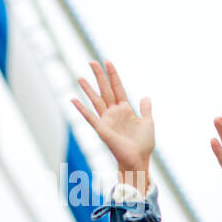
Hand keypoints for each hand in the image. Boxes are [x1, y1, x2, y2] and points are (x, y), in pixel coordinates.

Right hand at [71, 61, 153, 190]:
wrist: (139, 159)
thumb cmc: (143, 144)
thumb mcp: (148, 123)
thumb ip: (145, 109)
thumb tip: (145, 96)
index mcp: (125, 109)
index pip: (118, 88)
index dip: (113, 75)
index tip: (108, 61)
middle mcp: (114, 112)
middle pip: (105, 90)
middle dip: (99, 76)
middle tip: (91, 61)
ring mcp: (106, 120)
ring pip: (96, 100)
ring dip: (88, 89)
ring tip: (80, 77)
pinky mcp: (102, 129)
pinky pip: (90, 117)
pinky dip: (82, 108)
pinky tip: (73, 100)